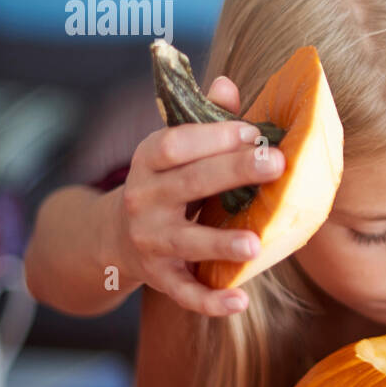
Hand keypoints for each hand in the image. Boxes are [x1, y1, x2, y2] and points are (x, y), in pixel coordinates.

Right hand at [112, 76, 284, 315]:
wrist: (110, 237)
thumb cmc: (162, 183)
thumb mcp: (172, 150)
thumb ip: (203, 120)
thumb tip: (227, 84)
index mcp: (148, 161)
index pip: (174, 143)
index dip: (212, 135)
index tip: (252, 131)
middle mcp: (143, 199)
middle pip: (188, 184)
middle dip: (232, 172)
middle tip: (275, 164)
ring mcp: (150, 240)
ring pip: (186, 241)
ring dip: (219, 243)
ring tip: (254, 244)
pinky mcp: (160, 276)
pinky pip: (185, 291)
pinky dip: (210, 301)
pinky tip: (239, 301)